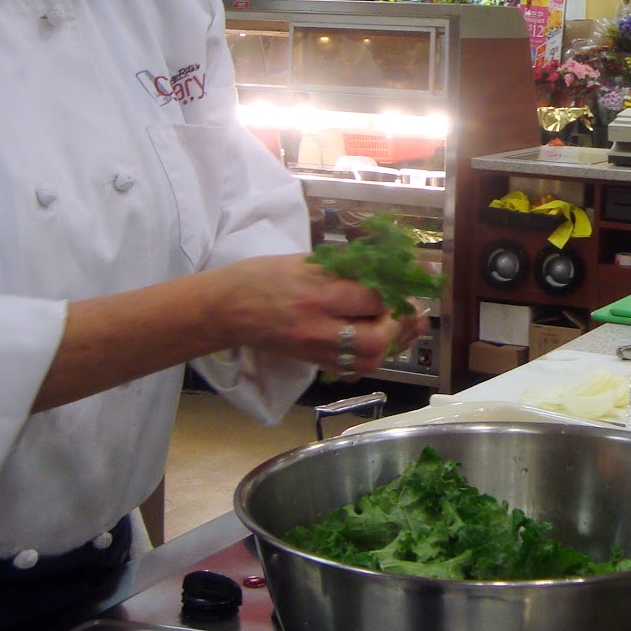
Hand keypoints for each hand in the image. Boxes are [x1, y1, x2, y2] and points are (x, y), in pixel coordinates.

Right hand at [206, 254, 422, 377]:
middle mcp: (319, 329)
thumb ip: (343, 269)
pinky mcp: (313, 362)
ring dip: (389, 344)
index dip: (393, 291)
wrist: (226, 309)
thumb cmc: (262, 277)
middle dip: (397, 325)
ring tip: (395, 325)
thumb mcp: (303, 262)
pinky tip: (376, 340)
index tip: (403, 282)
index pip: (371, 299)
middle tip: (402, 309)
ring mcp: (316, 350)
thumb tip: (382, 267)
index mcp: (317, 295)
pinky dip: (371, 356)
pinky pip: (353, 368)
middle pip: (375, 341)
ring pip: (368, 362)